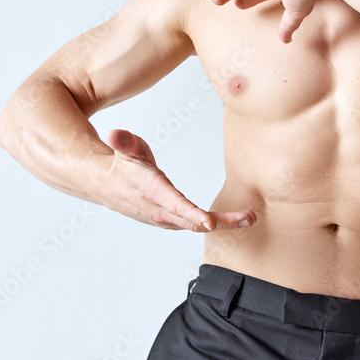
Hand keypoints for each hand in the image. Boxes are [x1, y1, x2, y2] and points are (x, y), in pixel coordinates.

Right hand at [102, 129, 255, 231]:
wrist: (109, 187)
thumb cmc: (124, 165)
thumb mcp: (124, 149)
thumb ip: (123, 142)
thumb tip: (113, 134)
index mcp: (153, 192)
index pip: (175, 205)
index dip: (193, 214)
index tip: (211, 222)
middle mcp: (161, 211)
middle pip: (194, 221)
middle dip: (223, 222)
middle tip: (249, 217)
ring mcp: (166, 219)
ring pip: (198, 226)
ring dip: (225, 224)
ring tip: (250, 218)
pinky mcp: (171, 221)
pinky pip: (195, 225)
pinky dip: (216, 225)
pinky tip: (235, 221)